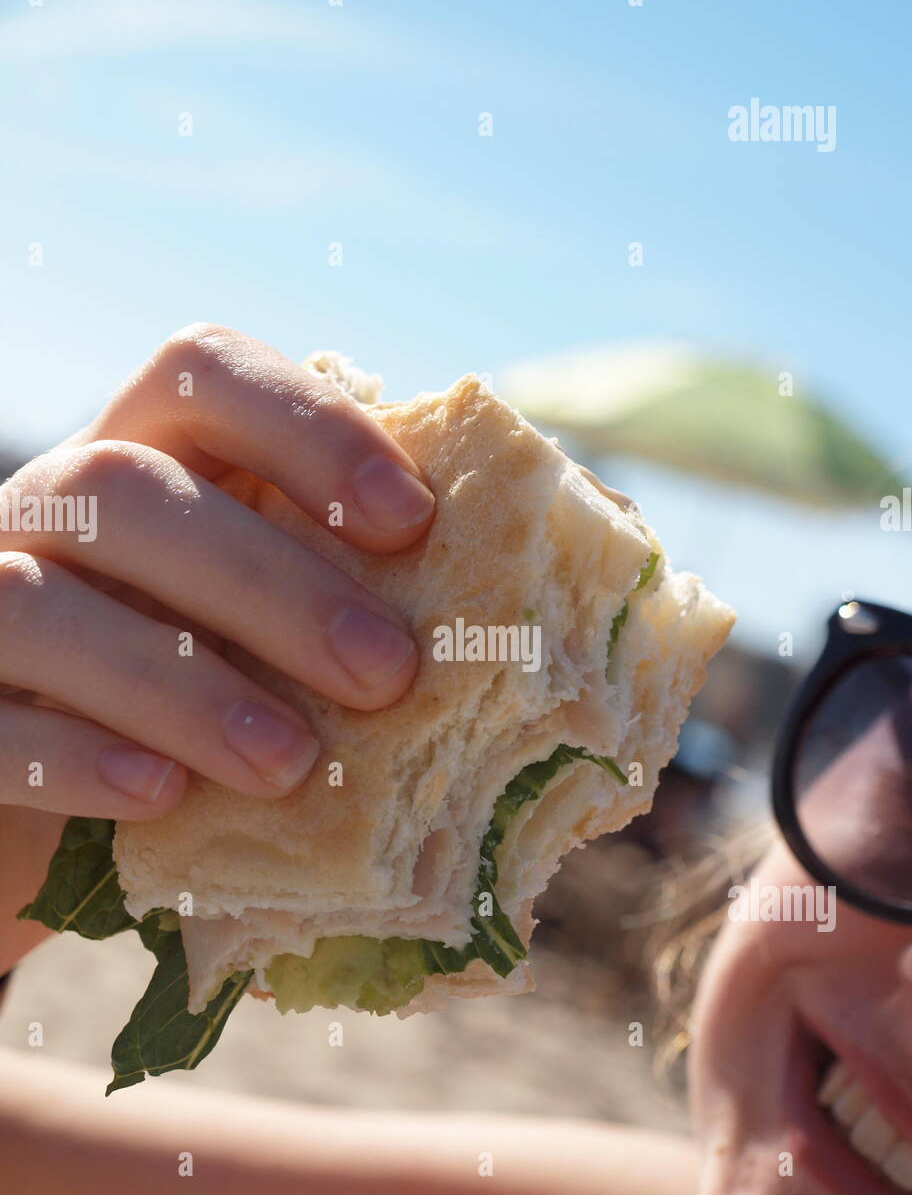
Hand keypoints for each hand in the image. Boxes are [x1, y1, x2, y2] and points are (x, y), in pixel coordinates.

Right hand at [0, 323, 434, 823]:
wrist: (57, 823)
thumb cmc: (203, 711)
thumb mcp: (287, 639)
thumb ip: (381, 596)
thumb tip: (575, 566)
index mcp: (149, 460)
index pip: (202, 371)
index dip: (308, 427)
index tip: (412, 520)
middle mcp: (51, 512)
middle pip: (132, 486)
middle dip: (271, 579)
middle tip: (388, 676)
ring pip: (40, 602)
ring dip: (177, 681)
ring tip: (288, 763)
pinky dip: (73, 756)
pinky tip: (161, 796)